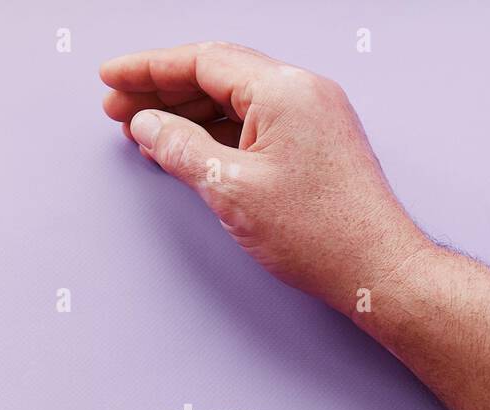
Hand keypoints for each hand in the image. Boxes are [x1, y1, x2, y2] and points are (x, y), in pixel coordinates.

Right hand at [100, 42, 426, 314]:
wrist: (377, 268)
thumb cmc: (321, 235)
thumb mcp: (231, 191)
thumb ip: (181, 149)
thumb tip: (148, 126)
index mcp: (283, 90)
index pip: (202, 60)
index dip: (149, 69)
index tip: (113, 78)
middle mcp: (303, 91)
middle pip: (217, 74)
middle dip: (162, 90)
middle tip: (118, 108)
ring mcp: (314, 115)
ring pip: (235, 99)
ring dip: (187, 111)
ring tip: (144, 130)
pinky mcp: (317, 141)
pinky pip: (256, 122)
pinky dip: (217, 131)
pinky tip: (188, 147)